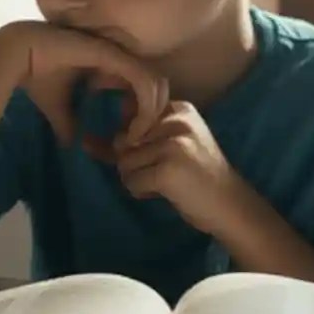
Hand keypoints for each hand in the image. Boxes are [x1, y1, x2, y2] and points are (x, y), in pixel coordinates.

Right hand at [0, 21, 168, 148]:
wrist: (18, 54)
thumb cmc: (36, 74)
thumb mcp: (57, 108)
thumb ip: (68, 124)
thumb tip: (71, 145)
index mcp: (109, 65)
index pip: (143, 88)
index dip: (142, 113)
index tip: (127, 137)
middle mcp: (119, 58)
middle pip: (157, 87)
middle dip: (152, 116)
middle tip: (135, 141)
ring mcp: (120, 55)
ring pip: (157, 85)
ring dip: (151, 115)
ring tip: (135, 138)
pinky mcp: (115, 56)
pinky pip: (144, 82)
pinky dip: (146, 107)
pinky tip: (133, 128)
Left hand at [109, 101, 245, 234]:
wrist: (230, 205)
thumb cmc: (196, 178)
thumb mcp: (167, 149)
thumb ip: (131, 140)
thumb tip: (83, 141)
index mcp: (179, 108)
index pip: (130, 115)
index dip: (131, 141)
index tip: (153, 155)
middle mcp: (176, 120)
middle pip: (124, 142)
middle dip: (135, 163)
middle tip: (165, 172)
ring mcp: (173, 144)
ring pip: (124, 163)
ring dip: (138, 179)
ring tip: (167, 183)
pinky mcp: (168, 168)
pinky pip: (130, 181)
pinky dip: (142, 192)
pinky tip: (166, 192)